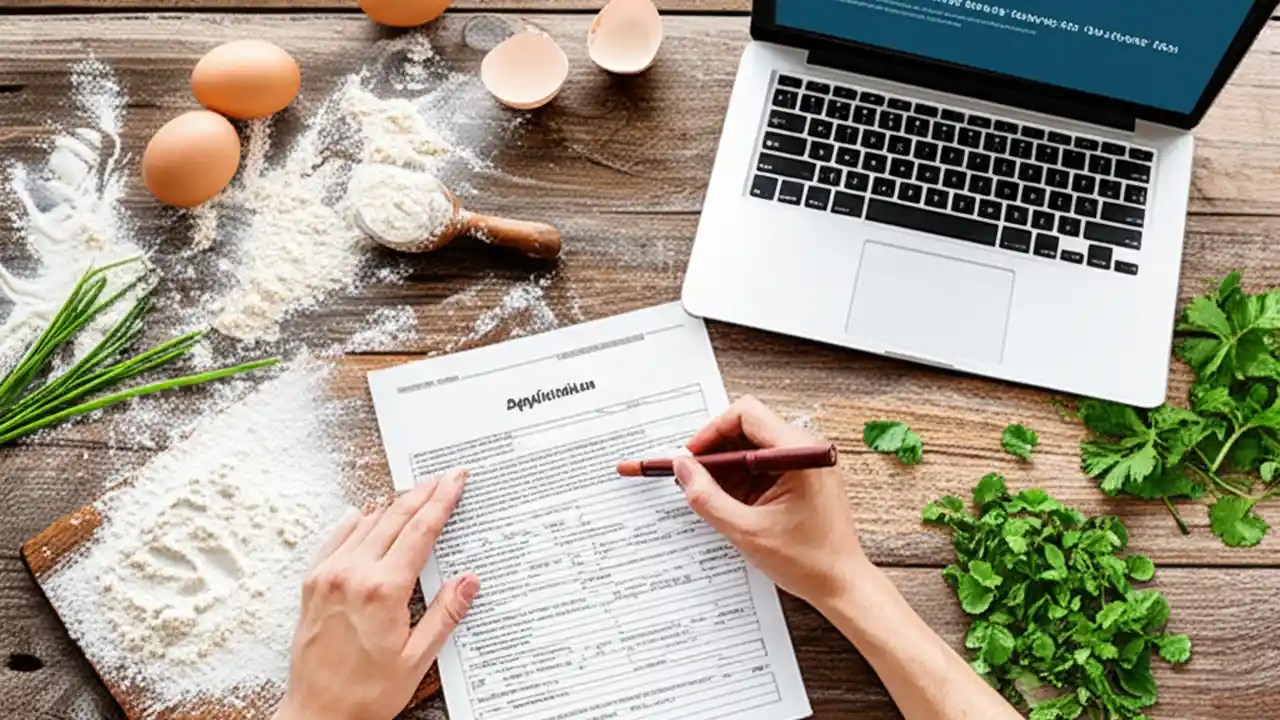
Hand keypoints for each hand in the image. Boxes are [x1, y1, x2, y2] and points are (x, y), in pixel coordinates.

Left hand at [275, 469, 479, 719]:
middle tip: (443, 477)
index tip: (456, 480)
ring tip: (414, 492)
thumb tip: (470, 580)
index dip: (442, 501)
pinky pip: (336, 540)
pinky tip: (365, 513)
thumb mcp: (417, 658)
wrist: (316, 715)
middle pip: (394, 518)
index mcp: (383, 589)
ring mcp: (328, 576)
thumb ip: (446, 614)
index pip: (420, 531)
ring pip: (365, 524)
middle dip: (422, 494)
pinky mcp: (312, 584)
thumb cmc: (366, 694)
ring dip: (393, 505)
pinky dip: (355, 522)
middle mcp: (352, 574)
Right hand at [674, 396, 868, 609]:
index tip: (692, 457)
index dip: (712, 432)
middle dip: (717, 451)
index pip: (746, 414)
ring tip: (713, 497)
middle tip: (695, 478)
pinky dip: (744, 478)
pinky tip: (733, 503)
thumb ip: (707, 497)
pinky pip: (766, 464)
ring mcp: (808, 461)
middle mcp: (807, 448)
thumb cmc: (807, 561)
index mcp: (799, 452)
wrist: (842, 585)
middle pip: (749, 427)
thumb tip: (683, 468)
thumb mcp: (746, 531)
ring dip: (729, 467)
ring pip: (755, 446)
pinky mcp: (805, 476)